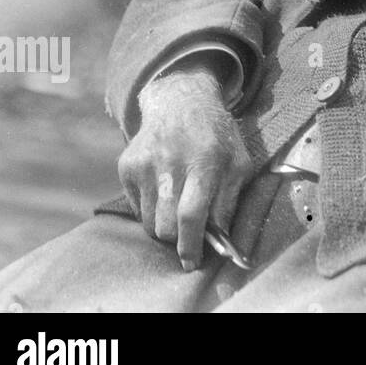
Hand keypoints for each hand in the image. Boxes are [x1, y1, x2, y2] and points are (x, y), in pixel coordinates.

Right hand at [117, 61, 253, 271]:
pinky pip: (135, 207)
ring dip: (163, 225)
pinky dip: (150, 209)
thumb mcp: (239, 162)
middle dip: (177, 239)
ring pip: (148, 221)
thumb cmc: (217, 136)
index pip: (191, 215)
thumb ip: (230, 201)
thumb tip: (219, 239)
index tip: (192, 263)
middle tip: (188, 234)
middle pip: (165, 225)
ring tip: (178, 206)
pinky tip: (164, 188)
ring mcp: (145, 164)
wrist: (181, 101)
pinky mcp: (127, 166)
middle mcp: (171, 163)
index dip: (191, 245)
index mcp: (205, 161)